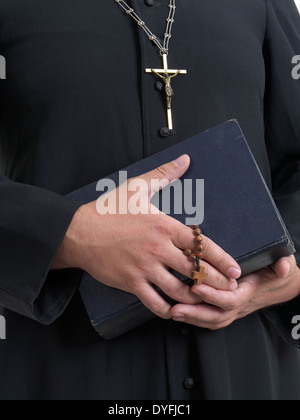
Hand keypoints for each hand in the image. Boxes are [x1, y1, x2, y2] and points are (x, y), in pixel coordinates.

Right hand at [52, 155, 240, 319]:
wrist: (78, 232)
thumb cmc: (109, 209)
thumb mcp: (137, 187)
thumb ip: (164, 174)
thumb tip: (185, 159)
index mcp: (164, 226)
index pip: (201, 245)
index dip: (223, 260)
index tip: (236, 270)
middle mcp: (158, 249)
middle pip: (196, 271)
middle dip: (217, 283)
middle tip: (229, 290)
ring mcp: (144, 268)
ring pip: (178, 290)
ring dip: (195, 297)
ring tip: (205, 299)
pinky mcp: (130, 282)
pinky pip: (154, 303)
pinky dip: (167, 310)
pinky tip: (174, 310)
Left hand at [171, 256, 299, 328]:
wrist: (280, 285)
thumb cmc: (278, 272)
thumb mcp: (284, 265)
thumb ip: (283, 265)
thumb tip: (283, 267)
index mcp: (249, 292)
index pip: (230, 299)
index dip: (213, 296)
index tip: (196, 288)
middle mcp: (240, 304)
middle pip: (216, 315)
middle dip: (195, 313)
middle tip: (175, 309)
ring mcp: (233, 309)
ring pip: (211, 319)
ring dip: (192, 317)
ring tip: (172, 312)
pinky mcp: (226, 308)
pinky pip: (210, 318)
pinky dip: (195, 317)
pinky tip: (179, 312)